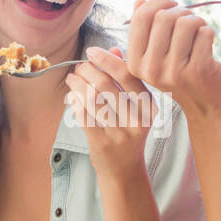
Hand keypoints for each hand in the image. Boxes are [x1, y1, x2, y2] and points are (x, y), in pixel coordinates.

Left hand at [64, 47, 153, 177]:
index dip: (107, 59)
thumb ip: (125, 78)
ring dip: (77, 84)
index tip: (91, 51)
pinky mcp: (102, 143)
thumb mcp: (134, 106)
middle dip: (87, 71)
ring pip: (91, 99)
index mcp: (149, 107)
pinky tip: (71, 97)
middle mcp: (137, 120)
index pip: (128, 75)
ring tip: (72, 79)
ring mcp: (119, 133)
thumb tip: (114, 49)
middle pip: (106, 85)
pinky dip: (74, 102)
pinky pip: (82, 115)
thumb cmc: (127, 132)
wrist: (124, 170)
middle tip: (79, 67)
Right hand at [123, 0, 220, 119]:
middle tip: (190, 20)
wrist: (209, 106)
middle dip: (181, 11)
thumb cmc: (182, 74)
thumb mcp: (157, 56)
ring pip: (186, 22)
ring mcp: (174, 71)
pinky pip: (204, 33)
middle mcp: (151, 69)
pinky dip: (209, 32)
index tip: (171, 4)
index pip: (140, 18)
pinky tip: (208, 43)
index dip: (158, 2)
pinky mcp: (198, 71)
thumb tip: (139, 1)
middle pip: (164, 17)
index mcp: (136, 63)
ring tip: (199, 30)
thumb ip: (145, 30)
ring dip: (197, 20)